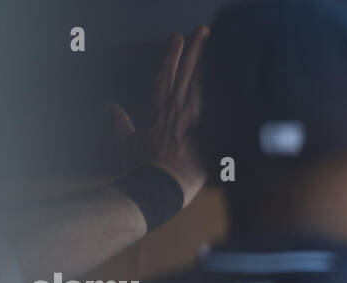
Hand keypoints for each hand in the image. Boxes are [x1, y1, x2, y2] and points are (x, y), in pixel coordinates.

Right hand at [107, 25, 209, 204]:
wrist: (159, 187)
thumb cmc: (141, 168)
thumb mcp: (125, 142)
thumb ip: (119, 123)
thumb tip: (111, 108)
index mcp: (157, 111)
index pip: (165, 76)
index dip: (172, 55)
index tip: (177, 38)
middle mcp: (176, 110)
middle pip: (186, 73)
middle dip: (194, 50)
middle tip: (203, 31)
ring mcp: (192, 121)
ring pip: (202, 85)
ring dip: (208, 64)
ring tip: (216, 47)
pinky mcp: (207, 135)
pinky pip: (219, 112)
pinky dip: (225, 97)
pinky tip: (235, 82)